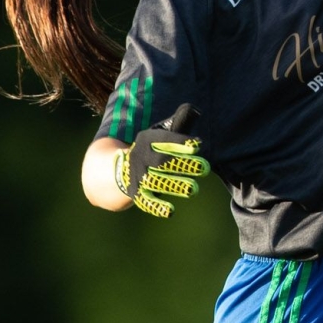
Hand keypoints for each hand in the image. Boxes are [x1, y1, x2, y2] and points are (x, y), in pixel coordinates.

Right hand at [113, 103, 209, 218]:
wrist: (117, 169)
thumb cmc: (149, 150)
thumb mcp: (158, 134)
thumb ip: (177, 124)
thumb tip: (194, 110)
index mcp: (147, 140)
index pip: (163, 140)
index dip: (180, 142)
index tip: (198, 145)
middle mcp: (141, 158)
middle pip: (162, 161)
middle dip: (183, 164)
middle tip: (205, 168)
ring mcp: (138, 177)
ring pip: (156, 182)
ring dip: (174, 185)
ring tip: (193, 189)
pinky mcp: (137, 195)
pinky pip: (146, 201)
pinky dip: (157, 207)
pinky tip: (170, 211)